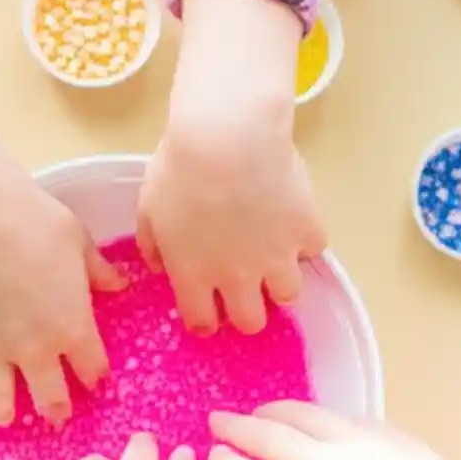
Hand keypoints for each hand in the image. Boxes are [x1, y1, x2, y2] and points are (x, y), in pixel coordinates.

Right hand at [0, 169, 126, 426]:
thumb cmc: (38, 224)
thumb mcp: (80, 244)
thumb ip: (99, 272)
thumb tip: (120, 285)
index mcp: (71, 328)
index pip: (91, 367)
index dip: (95, 377)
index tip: (95, 380)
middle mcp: (33, 350)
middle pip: (50, 397)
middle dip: (57, 409)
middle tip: (57, 415)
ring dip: (5, 413)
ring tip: (6, 418)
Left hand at [138, 0, 325, 335]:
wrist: (229, 136)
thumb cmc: (179, 168)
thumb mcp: (148, 208)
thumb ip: (152, 246)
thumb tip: (160, 266)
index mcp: (195, 275)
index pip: (203, 322)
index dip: (206, 319)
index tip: (208, 309)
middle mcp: (238, 277)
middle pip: (250, 322)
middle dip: (246, 310)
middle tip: (245, 287)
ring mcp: (277, 257)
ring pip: (288, 296)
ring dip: (280, 283)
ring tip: (274, 260)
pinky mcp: (306, 231)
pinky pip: (312, 250)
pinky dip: (304, 242)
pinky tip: (292, 223)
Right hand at [207, 401, 460, 459]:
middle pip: (262, 433)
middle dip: (234, 427)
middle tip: (218, 422)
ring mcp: (352, 440)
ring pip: (299, 413)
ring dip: (272, 412)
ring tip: (260, 414)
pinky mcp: (384, 430)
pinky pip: (338, 417)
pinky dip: (317, 419)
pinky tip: (318, 426)